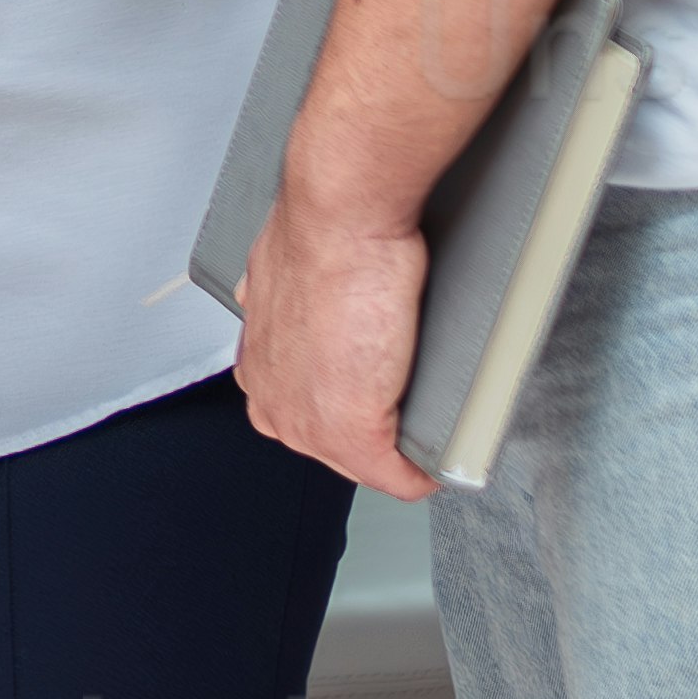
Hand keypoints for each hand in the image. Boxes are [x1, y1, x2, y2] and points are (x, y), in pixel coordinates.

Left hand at [234, 166, 438, 508]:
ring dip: (400, 446)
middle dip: (377, 429)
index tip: (381, 397)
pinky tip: (438, 455)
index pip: (309, 414)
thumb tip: (324, 312)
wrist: (340, 222)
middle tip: (410, 397)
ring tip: (427, 410)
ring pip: (367, 462)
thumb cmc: (324, 237)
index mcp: (258, 368)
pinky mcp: (353, 432)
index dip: (353, 404)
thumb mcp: (294, 282)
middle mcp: (272, 402)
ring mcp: (308, 423)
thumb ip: (300, 311)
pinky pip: (400, 477)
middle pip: (336, 447)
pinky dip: (425, 470)